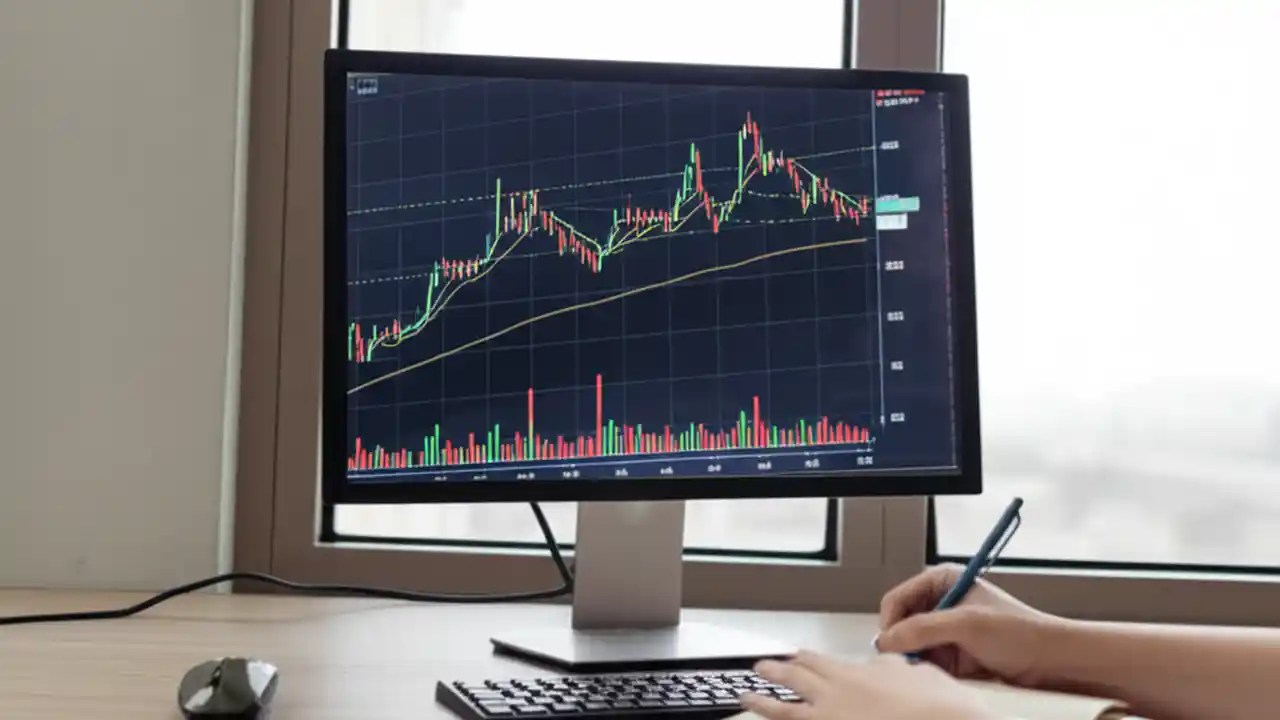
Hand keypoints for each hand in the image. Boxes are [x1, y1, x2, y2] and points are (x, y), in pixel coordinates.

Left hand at [743, 651, 995, 719]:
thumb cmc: (936, 704)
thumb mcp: (918, 672)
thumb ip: (895, 668)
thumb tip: (889, 666)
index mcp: (853, 673)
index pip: (817, 661)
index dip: (802, 658)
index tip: (793, 656)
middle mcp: (833, 696)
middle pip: (793, 679)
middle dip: (774, 672)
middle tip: (760, 667)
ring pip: (783, 712)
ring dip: (761, 703)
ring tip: (746, 697)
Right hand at [875, 564, 1065, 685]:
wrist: (1051, 661)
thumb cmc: (1018, 631)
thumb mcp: (966, 624)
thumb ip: (923, 629)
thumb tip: (885, 640)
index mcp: (941, 580)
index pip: (897, 599)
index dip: (890, 622)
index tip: (890, 646)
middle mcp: (940, 602)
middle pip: (900, 623)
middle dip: (901, 643)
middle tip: (905, 662)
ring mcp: (945, 630)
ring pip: (910, 645)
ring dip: (913, 659)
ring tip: (923, 671)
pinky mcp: (952, 654)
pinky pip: (925, 662)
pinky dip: (925, 671)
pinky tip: (935, 677)